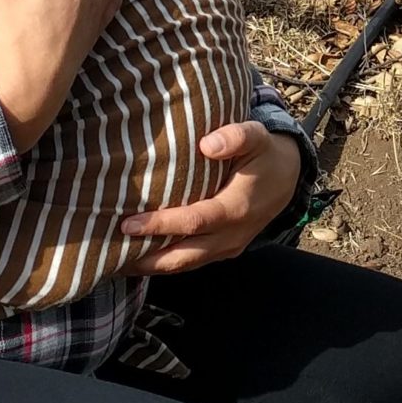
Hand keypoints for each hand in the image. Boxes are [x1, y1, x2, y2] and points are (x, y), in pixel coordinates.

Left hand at [119, 121, 302, 275]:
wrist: (289, 178)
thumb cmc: (265, 154)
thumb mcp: (256, 137)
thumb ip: (235, 136)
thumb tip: (206, 145)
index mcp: (236, 209)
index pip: (192, 223)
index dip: (160, 225)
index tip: (128, 223)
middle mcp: (231, 236)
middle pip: (184, 257)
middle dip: (147, 258)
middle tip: (112, 253)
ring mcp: (228, 247)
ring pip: (186, 265)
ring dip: (153, 266)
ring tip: (118, 261)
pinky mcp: (224, 251)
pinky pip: (192, 262)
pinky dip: (167, 262)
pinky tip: (143, 257)